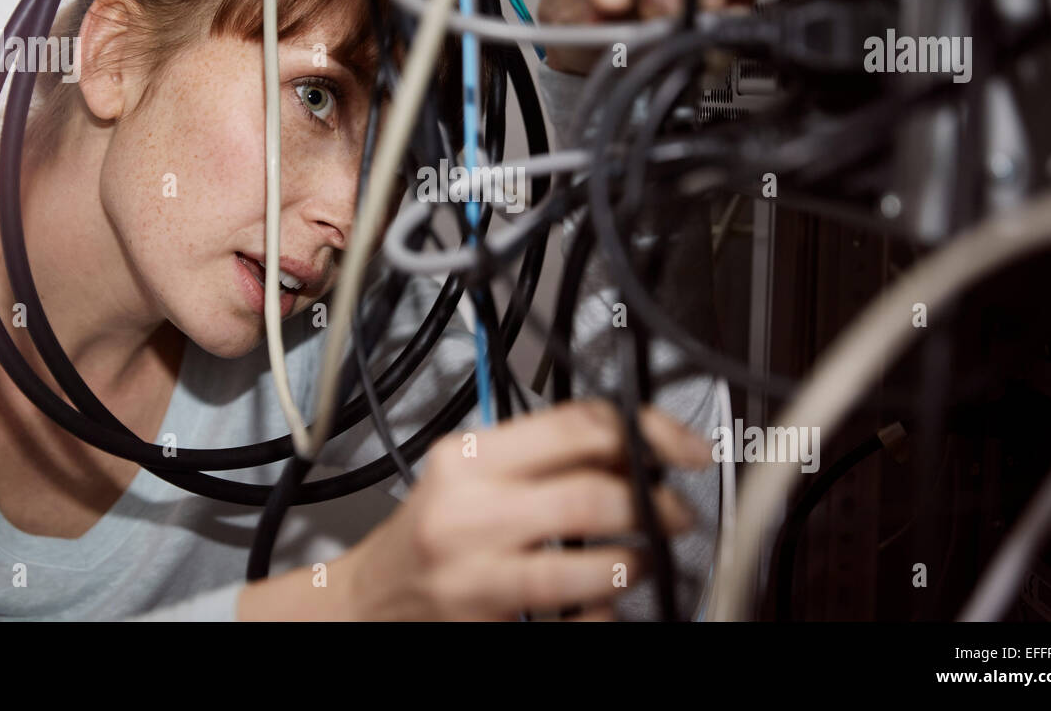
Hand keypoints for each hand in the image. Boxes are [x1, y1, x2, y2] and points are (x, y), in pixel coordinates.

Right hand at [335, 398, 711, 619]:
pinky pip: (569, 624)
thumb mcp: (470, 471)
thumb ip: (540, 452)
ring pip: (584, 567)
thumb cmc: (430, 529)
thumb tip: (634, 441)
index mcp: (468, 458)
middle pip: (589, 496)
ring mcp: (475, 576)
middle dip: (653, 505)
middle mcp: (468, 513)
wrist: (368, 598)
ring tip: (647, 557)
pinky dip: (603, 614)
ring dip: (637, 561)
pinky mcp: (485, 625)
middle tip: (674, 512)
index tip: (681, 447)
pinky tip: (606, 604)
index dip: (646, 432)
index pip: (576, 426)